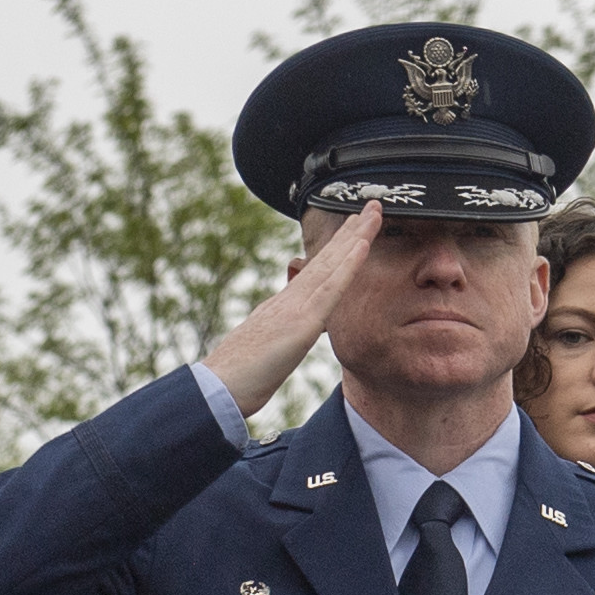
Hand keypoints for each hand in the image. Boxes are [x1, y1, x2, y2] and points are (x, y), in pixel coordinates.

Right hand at [201, 200, 385, 417]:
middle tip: (374, 205)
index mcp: (285, 306)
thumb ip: (287, 332)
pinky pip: (330, 288)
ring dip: (355, 237)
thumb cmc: (242, 376)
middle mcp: (291, 298)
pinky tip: (362, 246)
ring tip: (374, 213)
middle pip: (327, 258)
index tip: (358, 228)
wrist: (220, 388)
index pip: (318, 271)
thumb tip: (301, 325)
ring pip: (331, 264)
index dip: (339, 248)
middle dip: (352, 231)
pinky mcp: (301, 322)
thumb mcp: (272, 348)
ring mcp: (295, 306)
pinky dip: (348, 265)